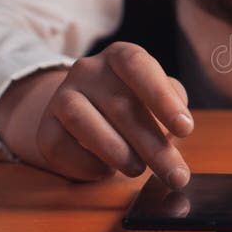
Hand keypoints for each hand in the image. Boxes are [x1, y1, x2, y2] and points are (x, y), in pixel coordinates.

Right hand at [0, 42, 193, 187]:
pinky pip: (58, 146)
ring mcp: (62, 95)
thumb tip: (179, 125)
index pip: (138, 67)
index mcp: (121, 56)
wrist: (88, 108)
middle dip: (152, 146)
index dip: (162, 98)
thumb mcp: (161, 94)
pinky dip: (84, 164)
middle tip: (176, 175)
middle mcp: (88, 70)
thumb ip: (173, 102)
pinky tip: (105, 172)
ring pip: (82, 121)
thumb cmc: (138, 101)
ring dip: (116, 152)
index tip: (185, 129)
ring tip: (138, 170)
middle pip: (119, 105)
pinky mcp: (45, 125)